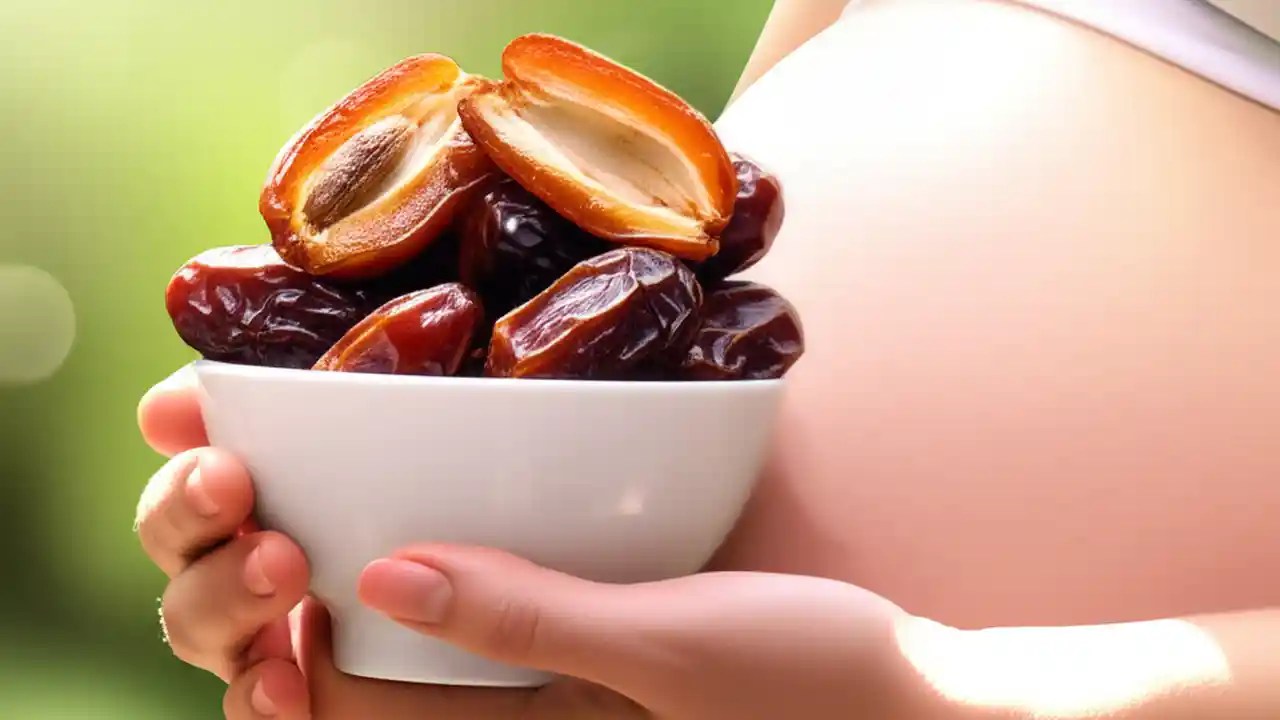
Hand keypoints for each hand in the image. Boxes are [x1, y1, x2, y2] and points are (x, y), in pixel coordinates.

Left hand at [136, 365, 934, 719]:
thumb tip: (381, 576)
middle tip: (307, 509)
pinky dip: (464, 582)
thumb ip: (531, 618)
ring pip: (435, 661)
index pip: (362, 715)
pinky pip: (503, 633)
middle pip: (380, 690)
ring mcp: (566, 709)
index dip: (299, 646)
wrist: (913, 701)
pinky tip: (474, 510)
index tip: (286, 544)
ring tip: (372, 499)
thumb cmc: (811, 685)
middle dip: (323, 616)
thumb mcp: (671, 647)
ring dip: (386, 592)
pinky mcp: (601, 667)